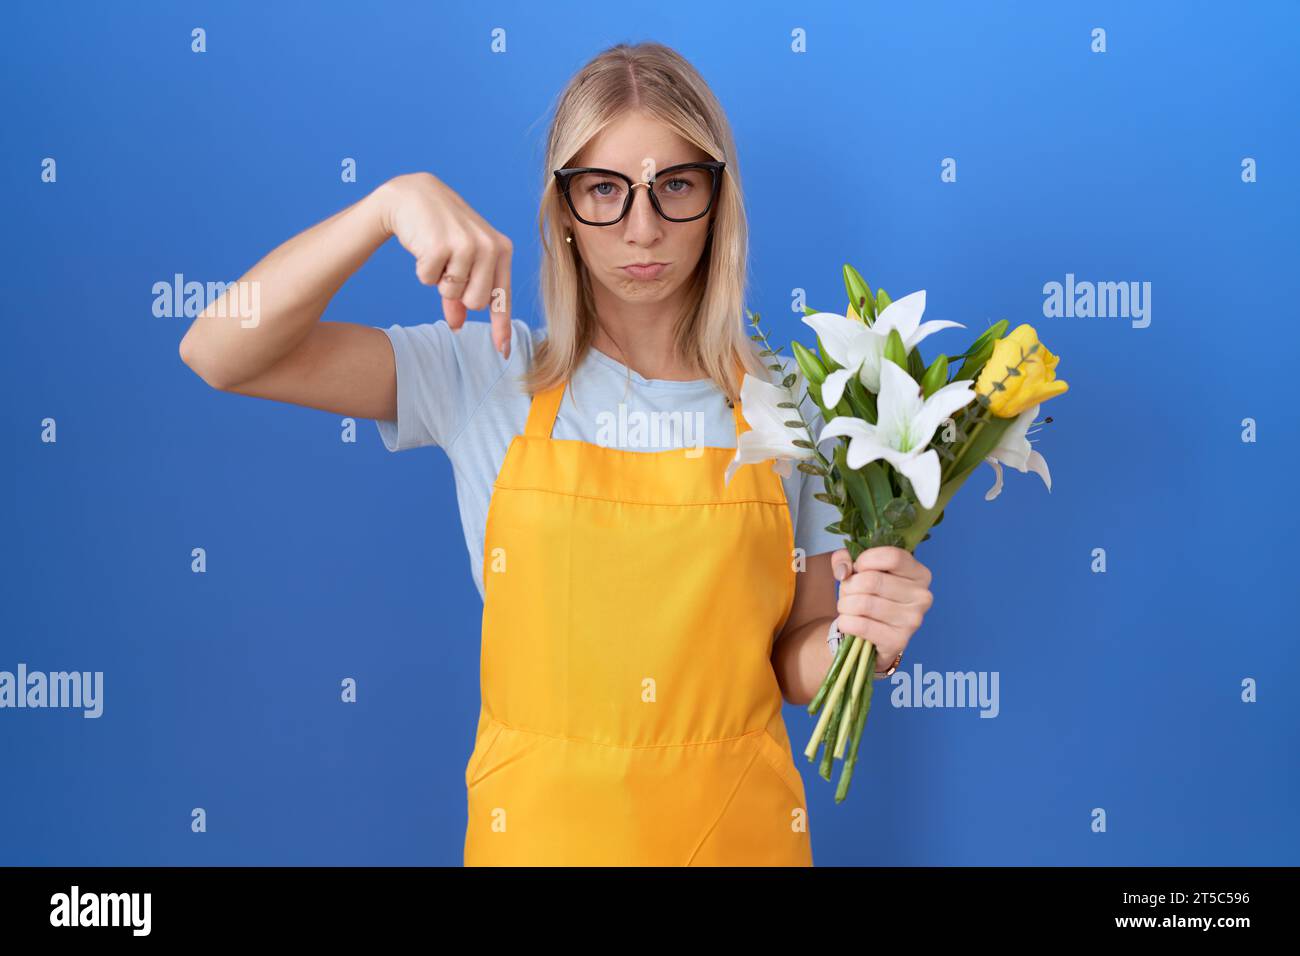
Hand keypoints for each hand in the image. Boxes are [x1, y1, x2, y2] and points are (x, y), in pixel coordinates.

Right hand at [377, 172, 513, 357]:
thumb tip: (457, 326)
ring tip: (436, 252)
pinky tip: (423, 246)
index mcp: (501, 250)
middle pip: (475, 302)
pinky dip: (422, 269)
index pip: (502, 297)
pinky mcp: (441, 245)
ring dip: (437, 279)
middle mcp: (489, 246)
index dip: (501, 327)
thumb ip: (461, 293)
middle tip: (448, 265)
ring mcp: (466, 244)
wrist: (413, 196)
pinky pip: (429, 280)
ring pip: (451, 293)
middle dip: (456, 292)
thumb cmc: (440, 230)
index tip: (503, 352)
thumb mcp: (458, 260)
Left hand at [829, 546, 932, 673]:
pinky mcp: (898, 641)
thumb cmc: (869, 596)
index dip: (865, 560)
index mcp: (919, 573)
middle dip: (849, 585)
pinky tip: (848, 622)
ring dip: (845, 604)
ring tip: (847, 607)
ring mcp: (912, 620)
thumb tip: (843, 571)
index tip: (856, 568)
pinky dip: (845, 622)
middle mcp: (922, 596)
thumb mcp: (858, 569)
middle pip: (872, 580)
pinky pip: (861, 626)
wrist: (872, 636)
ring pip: (863, 603)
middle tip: (847, 592)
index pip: (892, 557)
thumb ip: (845, 558)